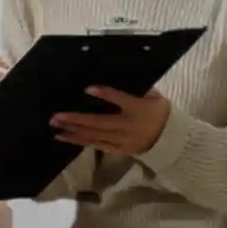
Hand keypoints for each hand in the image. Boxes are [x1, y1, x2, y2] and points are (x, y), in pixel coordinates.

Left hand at [50, 86, 171, 155]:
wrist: (171, 138)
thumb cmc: (159, 112)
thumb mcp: (153, 96)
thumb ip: (137, 89)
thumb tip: (119, 77)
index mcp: (137, 108)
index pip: (120, 100)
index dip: (105, 94)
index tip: (87, 89)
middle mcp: (127, 126)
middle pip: (99, 123)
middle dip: (76, 120)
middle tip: (56, 117)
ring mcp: (122, 140)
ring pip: (95, 137)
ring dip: (74, 133)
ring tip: (56, 129)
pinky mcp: (120, 150)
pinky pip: (99, 146)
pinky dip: (83, 142)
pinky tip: (68, 138)